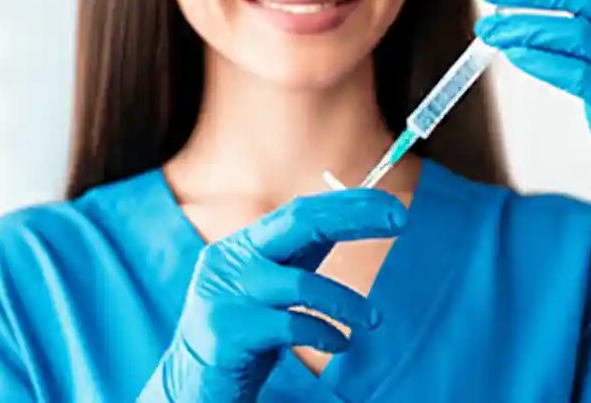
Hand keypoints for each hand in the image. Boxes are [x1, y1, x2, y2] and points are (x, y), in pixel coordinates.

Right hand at [140, 189, 405, 401]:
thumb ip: (302, 257)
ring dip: (348, 302)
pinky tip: (339, 344)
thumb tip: (356, 219)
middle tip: (398, 221)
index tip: (393, 208)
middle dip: (353, 217)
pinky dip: (324, 334)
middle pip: (298, 222)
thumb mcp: (272, 289)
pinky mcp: (226, 331)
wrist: (191, 384)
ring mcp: (225, 293)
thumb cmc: (243, 334)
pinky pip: (290, 326)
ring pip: (301, 284)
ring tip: (374, 320)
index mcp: (246, 245)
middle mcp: (231, 259)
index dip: (349, 205)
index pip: (301, 211)